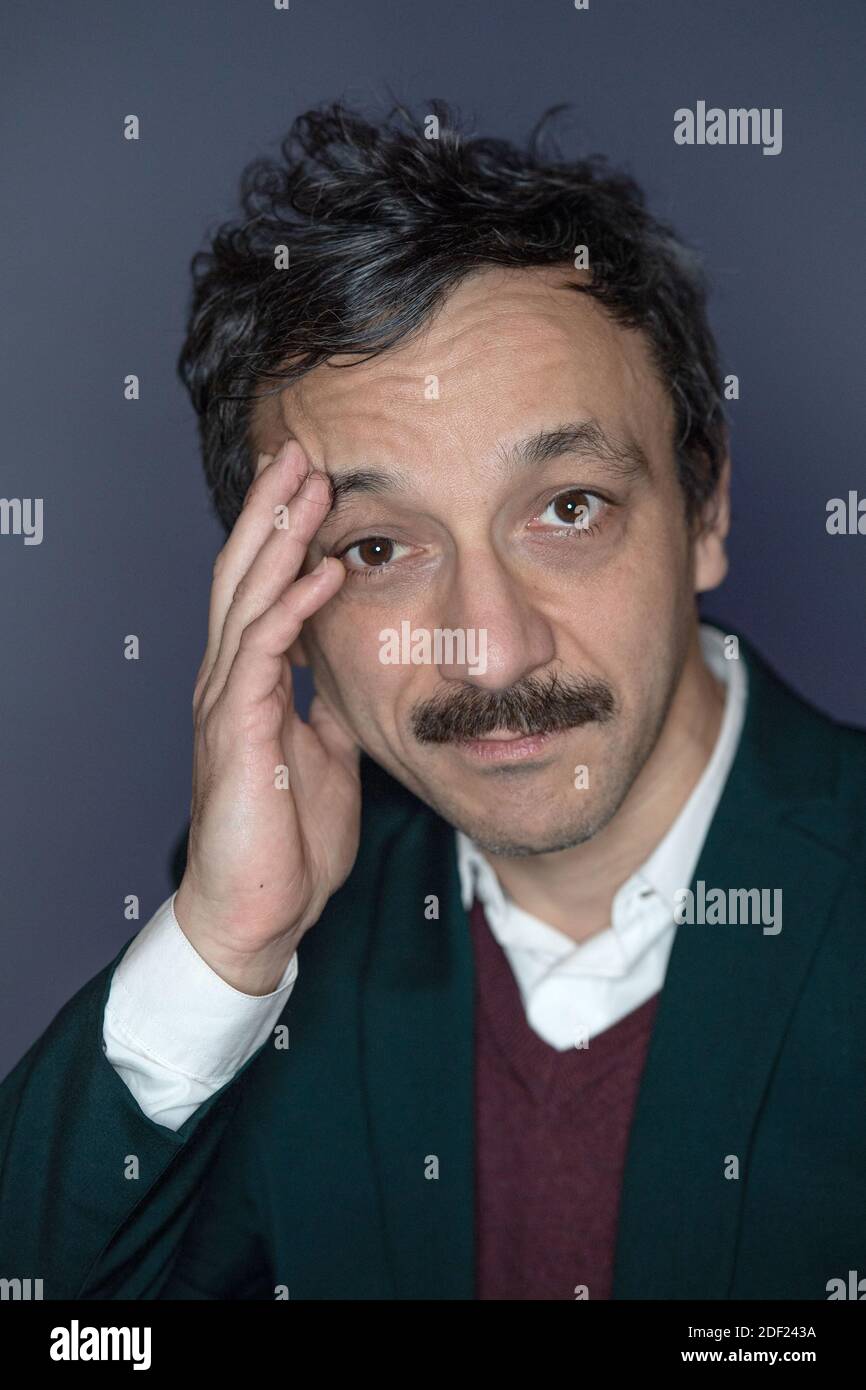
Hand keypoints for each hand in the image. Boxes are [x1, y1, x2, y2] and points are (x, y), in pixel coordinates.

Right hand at [173, 439, 360, 992]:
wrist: (261, 913)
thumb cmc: (289, 840)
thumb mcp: (325, 755)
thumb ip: (329, 705)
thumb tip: (350, 669)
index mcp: (251, 682)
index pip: (262, 587)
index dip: (283, 533)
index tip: (315, 482)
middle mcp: (230, 680)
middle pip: (245, 573)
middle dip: (273, 509)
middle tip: (301, 448)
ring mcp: (228, 702)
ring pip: (248, 597)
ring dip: (279, 536)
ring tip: (309, 481)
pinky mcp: (236, 731)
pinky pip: (263, 652)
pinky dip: (294, 607)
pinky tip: (324, 570)